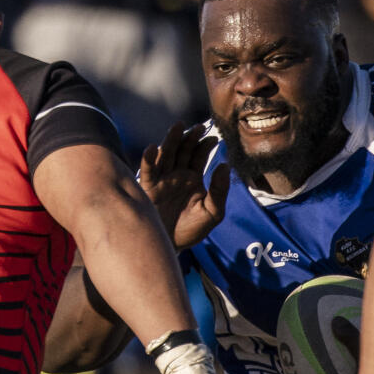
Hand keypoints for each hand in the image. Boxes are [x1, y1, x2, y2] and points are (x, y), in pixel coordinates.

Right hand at [138, 123, 230, 247]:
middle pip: (183, 150)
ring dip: (171, 140)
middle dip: (190, 138)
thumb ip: (220, 191)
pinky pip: (148, 170)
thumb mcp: (212, 213)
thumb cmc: (192, 231)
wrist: (170, 246)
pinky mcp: (149, 188)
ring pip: (166, 154)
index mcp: (193, 178)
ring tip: (178, 126)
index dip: (205, 145)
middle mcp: (177, 174)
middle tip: (199, 127)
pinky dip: (149, 159)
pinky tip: (152, 148)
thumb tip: (226, 166)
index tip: (214, 138)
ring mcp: (163, 179)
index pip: (199, 155)